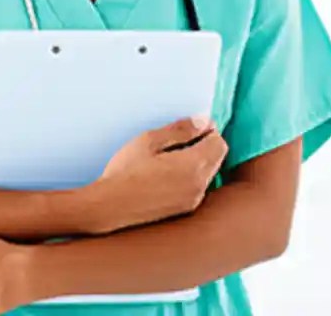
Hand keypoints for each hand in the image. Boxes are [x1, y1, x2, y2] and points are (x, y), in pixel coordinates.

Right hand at [82, 116, 227, 234]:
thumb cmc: (126, 170)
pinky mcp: (186, 209)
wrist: (110, 206)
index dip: (207, 131)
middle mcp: (200, 185)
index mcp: (194, 165)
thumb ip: (181, 130)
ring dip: (197, 161)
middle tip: (176, 141)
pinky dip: (190, 177)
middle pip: (217, 158)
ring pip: (208, 173)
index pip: (219, 143)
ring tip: (168, 158)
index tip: (189, 128)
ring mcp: (194, 199)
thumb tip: (204, 121)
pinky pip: (198, 187)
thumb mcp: (149, 141)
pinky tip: (166, 175)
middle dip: (204, 145)